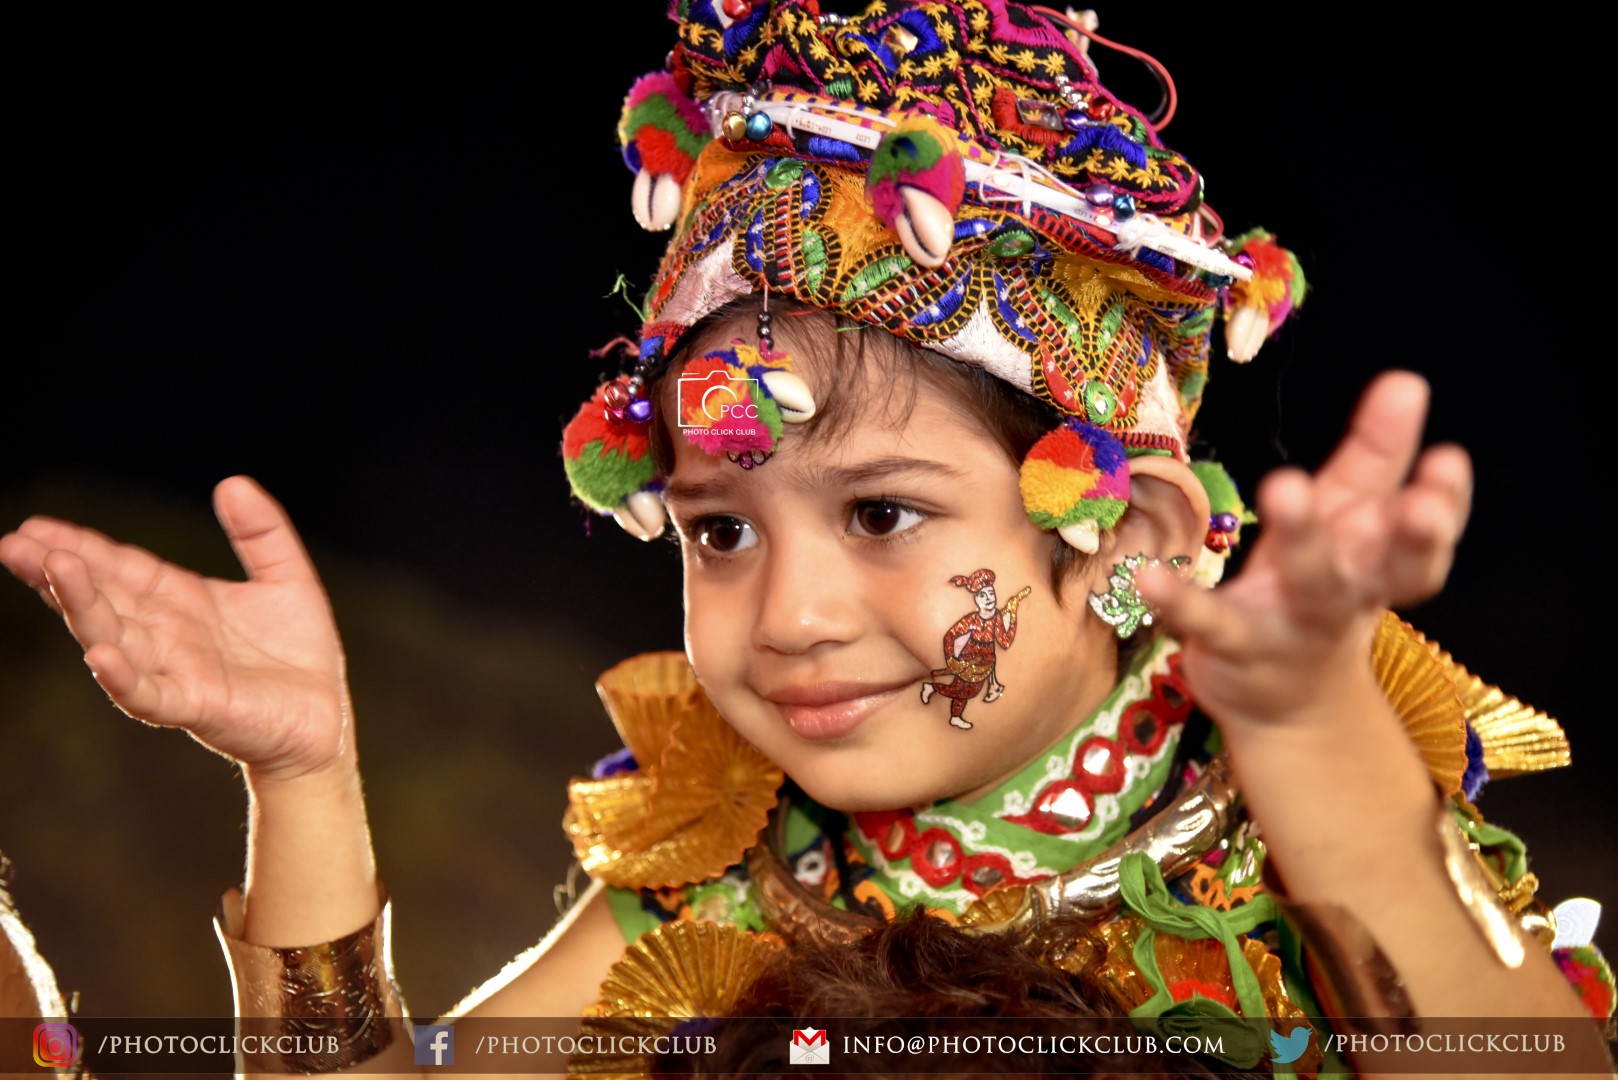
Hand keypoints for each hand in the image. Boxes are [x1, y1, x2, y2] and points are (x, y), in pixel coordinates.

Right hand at [0, 476, 351, 781]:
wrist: (324, 719)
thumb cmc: (297, 653)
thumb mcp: (287, 577)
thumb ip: (262, 531)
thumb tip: (232, 481)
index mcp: (179, 601)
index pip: (120, 568)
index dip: (81, 546)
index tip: (35, 526)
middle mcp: (165, 635)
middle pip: (103, 598)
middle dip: (59, 572)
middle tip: (14, 543)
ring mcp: (174, 671)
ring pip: (115, 638)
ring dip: (83, 608)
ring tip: (54, 571)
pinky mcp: (196, 705)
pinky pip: (150, 694)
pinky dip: (123, 677)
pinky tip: (98, 655)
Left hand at [1138, 372, 1473, 726]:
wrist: (1290, 706)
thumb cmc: (1323, 592)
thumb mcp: (1349, 526)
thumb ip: (1374, 458)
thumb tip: (1406, 381)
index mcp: (1380, 565)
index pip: (1422, 538)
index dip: (1444, 505)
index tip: (1448, 459)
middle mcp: (1346, 596)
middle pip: (1386, 566)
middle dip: (1406, 533)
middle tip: (1412, 499)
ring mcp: (1290, 626)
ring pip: (1308, 587)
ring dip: (1304, 536)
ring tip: (1284, 484)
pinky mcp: (1231, 646)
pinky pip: (1206, 623)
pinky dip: (1179, 601)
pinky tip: (1149, 573)